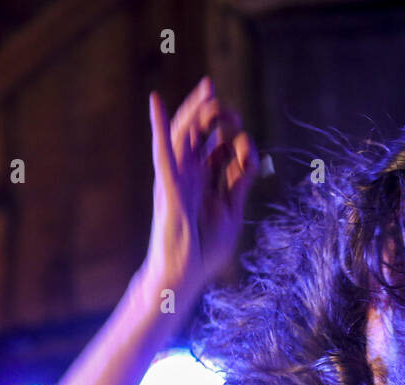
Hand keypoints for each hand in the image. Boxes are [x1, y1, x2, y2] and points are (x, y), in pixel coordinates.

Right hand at [144, 76, 258, 296]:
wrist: (184, 274)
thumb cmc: (204, 249)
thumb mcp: (232, 211)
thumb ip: (240, 182)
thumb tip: (248, 154)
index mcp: (205, 182)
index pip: (216, 147)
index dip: (230, 131)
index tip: (243, 128)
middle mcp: (189, 175)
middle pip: (200, 134)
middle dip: (213, 113)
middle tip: (228, 104)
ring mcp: (177, 177)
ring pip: (185, 134)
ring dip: (196, 111)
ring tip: (208, 90)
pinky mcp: (169, 184)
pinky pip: (162, 151)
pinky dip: (159, 125)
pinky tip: (156, 101)